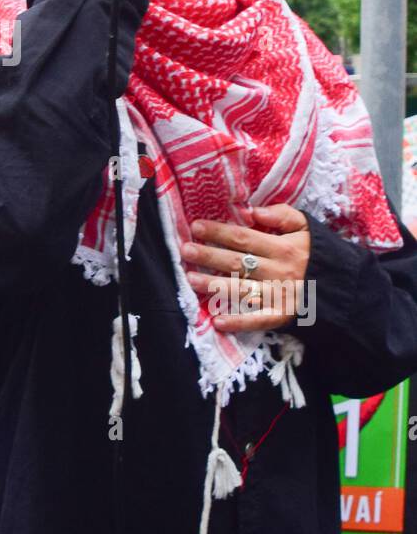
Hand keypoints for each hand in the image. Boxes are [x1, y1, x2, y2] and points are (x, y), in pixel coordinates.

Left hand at [181, 204, 310, 334]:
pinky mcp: (283, 317)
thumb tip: (253, 210)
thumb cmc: (321, 255)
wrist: (349, 289)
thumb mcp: (308, 228)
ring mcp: (280, 295)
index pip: (244, 237)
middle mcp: (279, 271)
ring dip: (214, 286)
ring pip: (242, 290)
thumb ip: (282, 215)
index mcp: (283, 247)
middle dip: (209, 256)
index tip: (196, 226)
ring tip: (191, 280)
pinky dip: (238, 322)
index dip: (219, 232)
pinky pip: (258, 320)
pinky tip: (217, 321)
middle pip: (237, 262)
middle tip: (185, 250)